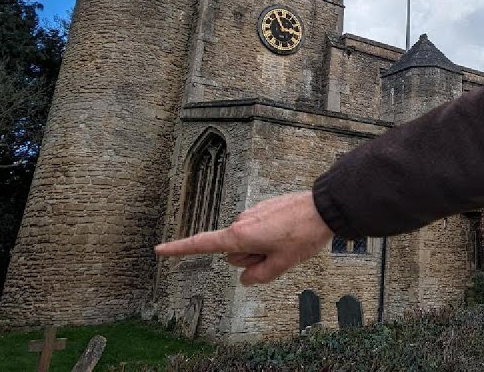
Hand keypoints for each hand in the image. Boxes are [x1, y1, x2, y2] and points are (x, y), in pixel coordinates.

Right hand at [154, 191, 332, 285]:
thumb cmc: (302, 235)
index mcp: (240, 235)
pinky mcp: (264, 208)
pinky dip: (270, 236)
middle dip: (251, 258)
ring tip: (287, 241)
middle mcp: (242, 221)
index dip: (179, 249)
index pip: (202, 244)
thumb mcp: (280, 265)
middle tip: (278, 253)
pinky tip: (290, 232)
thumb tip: (245, 276)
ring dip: (263, 247)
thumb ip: (257, 276)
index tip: (159, 250)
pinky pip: (260, 230)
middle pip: (234, 252)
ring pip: (249, 242)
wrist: (324, 207)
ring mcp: (253, 213)